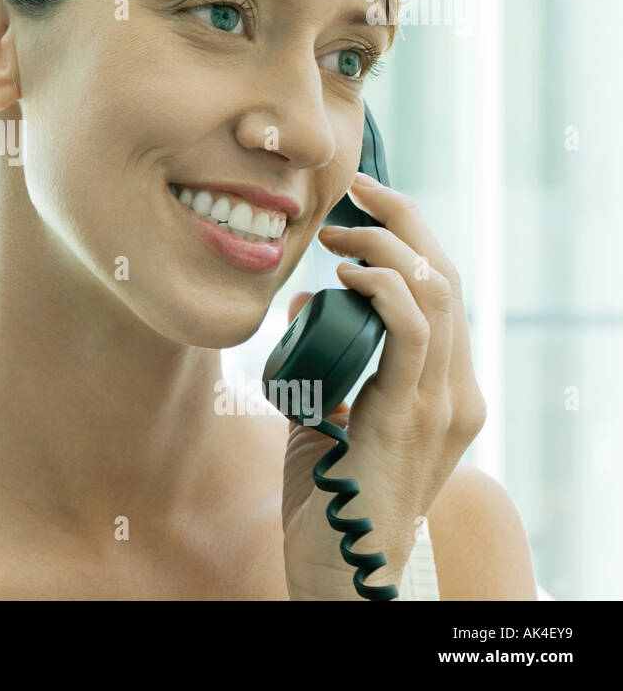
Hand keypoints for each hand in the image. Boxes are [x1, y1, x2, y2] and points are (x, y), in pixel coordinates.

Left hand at [280, 171, 486, 599]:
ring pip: (436, 294)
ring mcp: (440, 404)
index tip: (363, 203)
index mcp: (443, 386)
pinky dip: (385, 291)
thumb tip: (303, 304)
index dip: (410, 236)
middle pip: (446, 276)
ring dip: (387, 250)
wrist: (341, 566)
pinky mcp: (411, 418)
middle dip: (402, 222)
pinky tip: (347, 277)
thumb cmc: (328, 492)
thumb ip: (322, 359)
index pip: (442, 289)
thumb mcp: (324, 410)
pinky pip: (413, 334)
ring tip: (339, 236)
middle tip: (353, 193)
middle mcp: (456, 390)